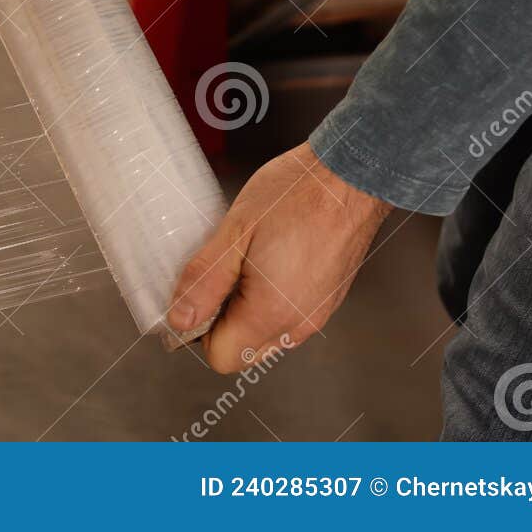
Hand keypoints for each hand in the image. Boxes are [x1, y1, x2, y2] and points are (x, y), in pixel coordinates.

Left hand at [168, 142, 392, 373]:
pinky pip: (287, 314)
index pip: (221, 357)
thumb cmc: (296, 195)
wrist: (352, 175)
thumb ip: (204, 281)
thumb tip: (179, 319)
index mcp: (272, 314)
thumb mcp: (234, 232)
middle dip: (221, 319)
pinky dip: (269, 297)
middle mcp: (299, 324)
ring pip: (265, 333)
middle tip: (221, 270)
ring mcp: (317, 312)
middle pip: (243, 350)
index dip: (198, 328)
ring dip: (245, 307)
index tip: (197, 291)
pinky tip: (268, 256)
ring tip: (245, 258)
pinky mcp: (327, 298)